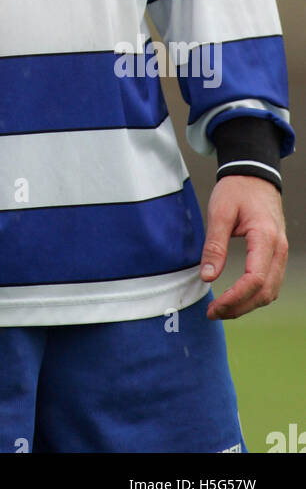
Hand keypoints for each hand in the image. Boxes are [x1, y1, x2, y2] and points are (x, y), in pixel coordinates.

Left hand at [201, 176, 287, 318]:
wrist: (254, 175)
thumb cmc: (236, 190)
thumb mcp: (219, 212)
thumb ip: (214, 245)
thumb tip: (207, 277)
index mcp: (265, 238)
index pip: (255, 279)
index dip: (235, 298)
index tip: (214, 306)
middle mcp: (279, 249)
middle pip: (265, 292)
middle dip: (239, 308)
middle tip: (213, 313)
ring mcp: (282, 252)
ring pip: (270, 291)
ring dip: (248, 305)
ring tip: (222, 309)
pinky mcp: (277, 254)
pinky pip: (271, 283)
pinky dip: (255, 296)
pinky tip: (237, 297)